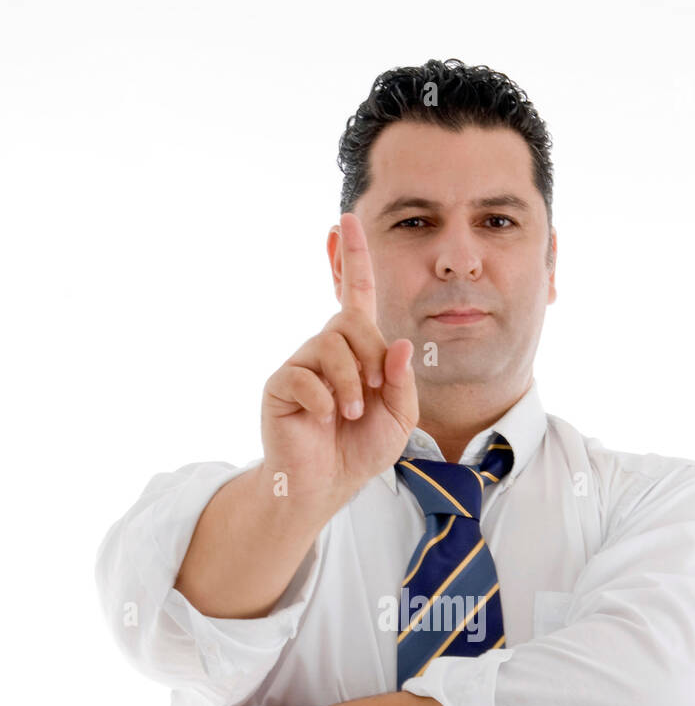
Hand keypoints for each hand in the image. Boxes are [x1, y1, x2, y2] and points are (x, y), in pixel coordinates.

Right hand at [260, 211, 418, 507]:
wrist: (327, 486)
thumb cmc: (360, 449)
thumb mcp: (399, 417)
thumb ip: (402, 381)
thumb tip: (398, 343)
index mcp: (356, 350)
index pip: (355, 294)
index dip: (353, 258)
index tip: (347, 218)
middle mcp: (325, 349)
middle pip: (351, 321)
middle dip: (371, 355)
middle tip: (374, 392)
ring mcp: (300, 365)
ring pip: (329, 345)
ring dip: (351, 382)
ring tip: (352, 414)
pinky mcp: (280, 386)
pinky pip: (303, 375)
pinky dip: (323, 399)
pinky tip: (325, 418)